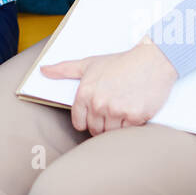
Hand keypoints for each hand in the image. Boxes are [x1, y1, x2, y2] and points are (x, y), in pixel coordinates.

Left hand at [40, 39, 178, 135]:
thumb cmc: (120, 63)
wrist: (151, 61)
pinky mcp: (134, 117)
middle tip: (112, 110)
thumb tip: (44, 71)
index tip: (96, 114)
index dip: (87, 120)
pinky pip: (127, 132)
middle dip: (102, 123)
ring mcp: (116, 111)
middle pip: (95, 130)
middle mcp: (98, 103)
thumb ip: (64, 69)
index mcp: (85, 93)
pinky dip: (130, 125)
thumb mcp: (89, 64)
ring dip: (116, 125)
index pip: (79, 122)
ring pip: (110, 133)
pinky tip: (133, 110)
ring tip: (123, 108)